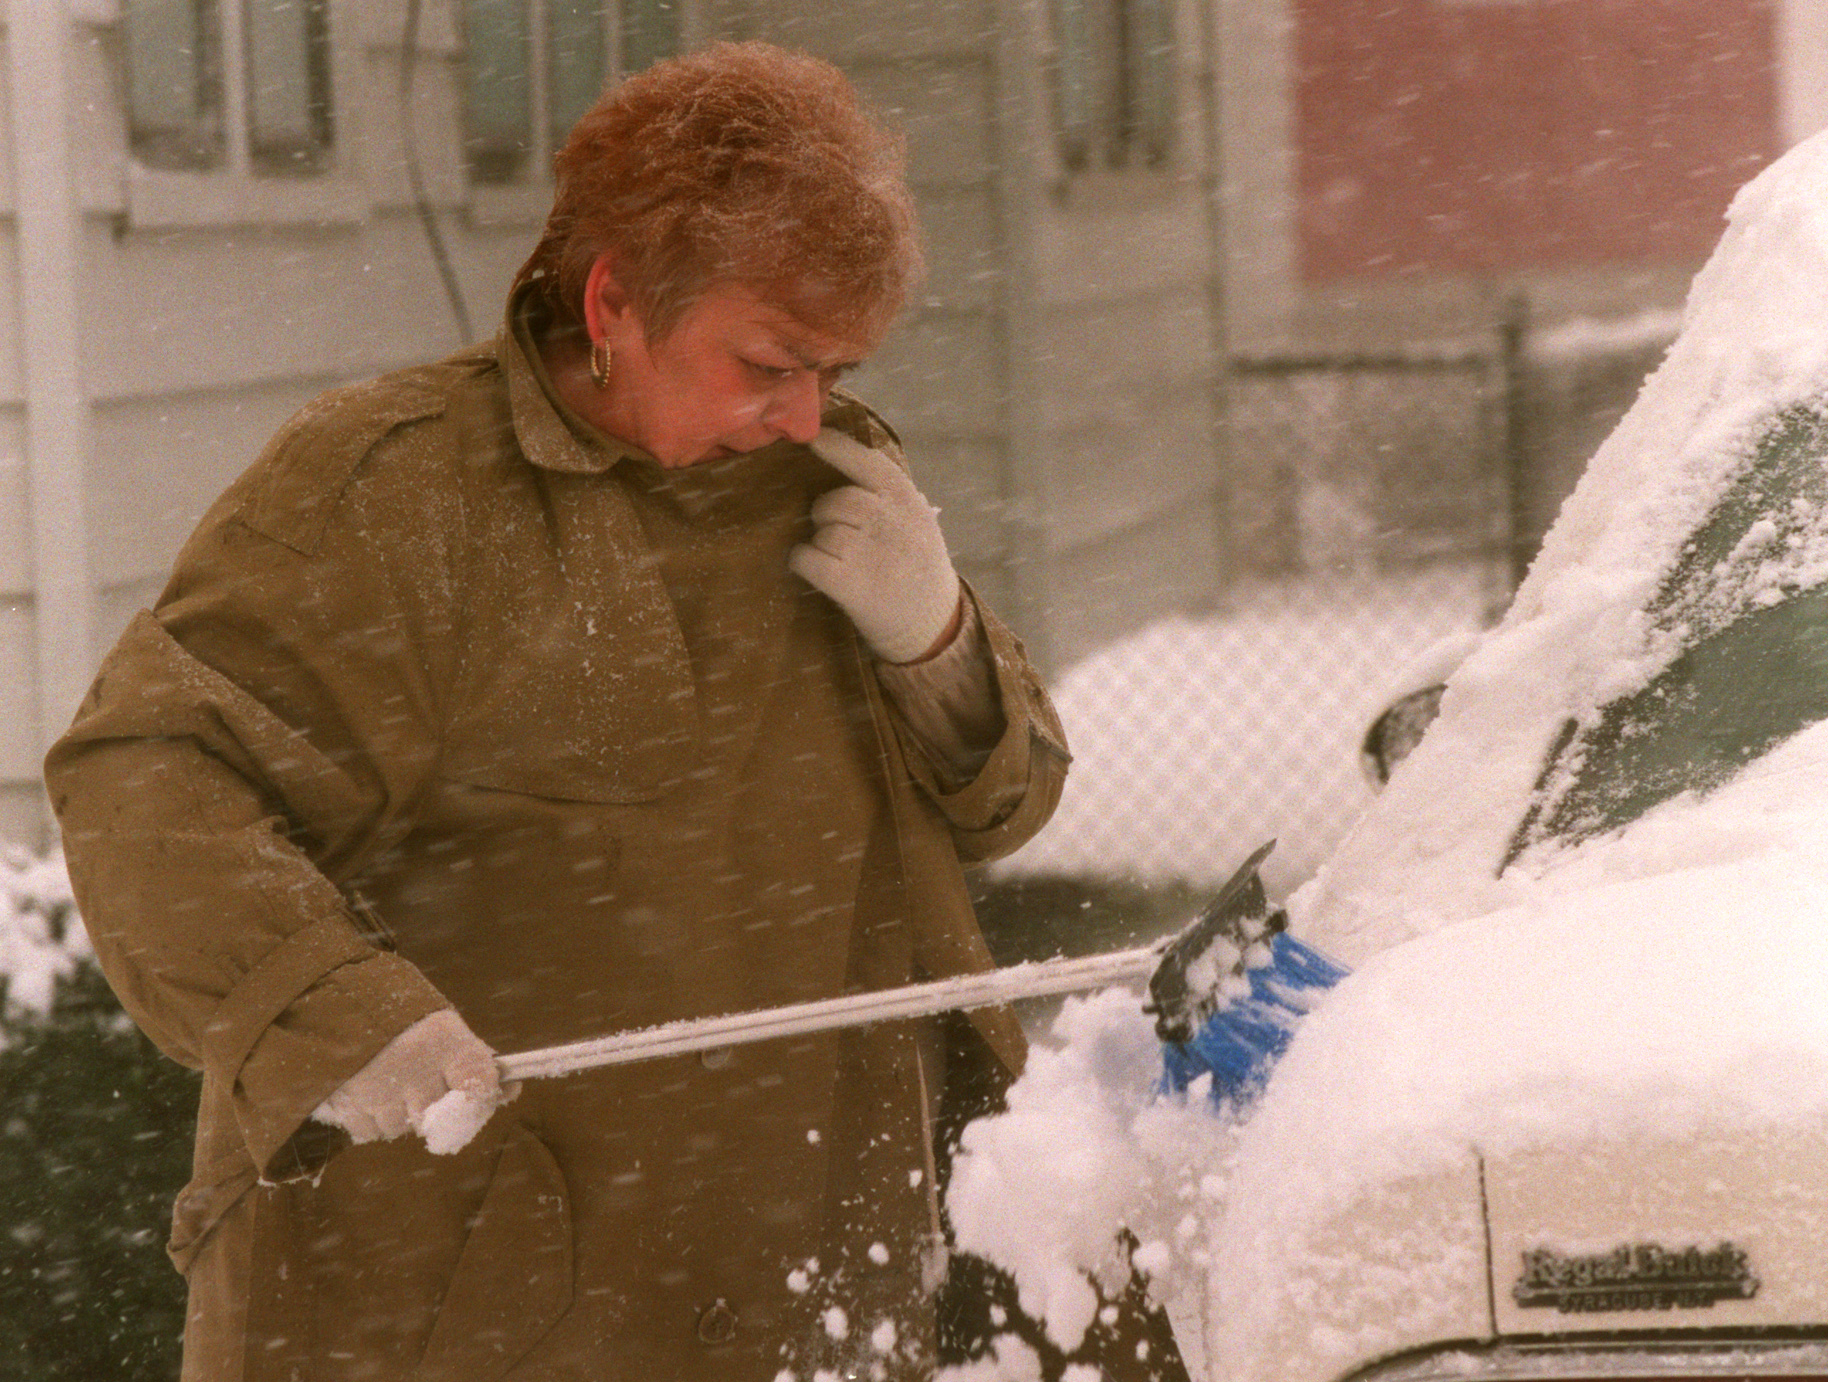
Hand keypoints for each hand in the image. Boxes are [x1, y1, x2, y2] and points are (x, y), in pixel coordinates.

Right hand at [312, 1009, 510, 1150]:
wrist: (337, 1003)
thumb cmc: (405, 1022)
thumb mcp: (444, 1031)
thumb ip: (476, 1063)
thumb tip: (511, 1090)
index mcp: (448, 1043)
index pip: (480, 1087)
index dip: (480, 1101)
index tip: (471, 1100)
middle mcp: (417, 1070)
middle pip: (439, 1118)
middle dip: (430, 1108)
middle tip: (418, 1083)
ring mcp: (381, 1092)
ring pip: (402, 1128)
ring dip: (397, 1113)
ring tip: (386, 1080)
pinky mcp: (347, 1107)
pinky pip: (370, 1132)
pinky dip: (368, 1119)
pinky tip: (365, 1090)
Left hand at [790, 429, 962, 663]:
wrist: (932, 625)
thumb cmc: (921, 568)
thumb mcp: (921, 523)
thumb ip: (892, 496)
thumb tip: (851, 457)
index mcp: (907, 500)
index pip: (866, 462)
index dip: (837, 448)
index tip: (815, 439)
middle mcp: (888, 520)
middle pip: (836, 500)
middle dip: (828, 515)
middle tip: (840, 535)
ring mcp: (867, 551)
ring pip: (821, 531)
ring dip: (822, 544)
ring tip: (843, 562)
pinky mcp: (847, 582)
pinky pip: (805, 558)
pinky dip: (803, 563)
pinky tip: (817, 571)